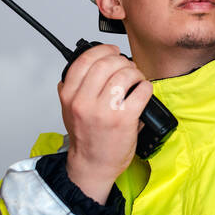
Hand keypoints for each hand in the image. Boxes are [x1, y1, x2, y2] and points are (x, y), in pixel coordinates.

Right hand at [57, 43, 152, 204]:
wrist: (93, 164)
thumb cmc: (86, 138)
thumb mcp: (68, 110)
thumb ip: (72, 88)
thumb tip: (85, 66)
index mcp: (70, 96)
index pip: (84, 60)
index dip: (102, 50)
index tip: (112, 51)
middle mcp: (84, 101)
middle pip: (106, 63)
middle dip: (122, 61)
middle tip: (128, 68)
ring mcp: (104, 110)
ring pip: (125, 74)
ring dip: (135, 73)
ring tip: (136, 80)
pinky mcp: (124, 119)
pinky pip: (141, 90)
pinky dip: (146, 87)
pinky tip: (143, 92)